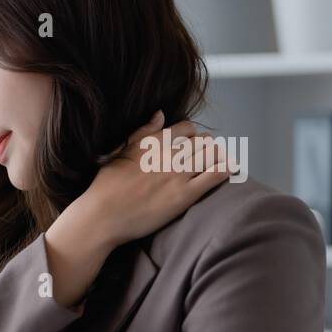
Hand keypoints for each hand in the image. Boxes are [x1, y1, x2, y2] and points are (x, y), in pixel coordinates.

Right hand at [78, 110, 230, 247]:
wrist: (102, 216)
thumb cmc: (106, 186)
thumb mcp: (121, 151)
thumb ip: (143, 131)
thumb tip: (161, 114)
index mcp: (153, 142)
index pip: (187, 128)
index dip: (193, 135)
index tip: (193, 144)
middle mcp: (168, 155)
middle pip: (203, 141)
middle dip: (208, 147)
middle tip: (207, 156)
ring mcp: (178, 175)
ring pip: (212, 155)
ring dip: (218, 157)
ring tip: (217, 163)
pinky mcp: (185, 195)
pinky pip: (215, 176)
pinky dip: (226, 169)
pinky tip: (229, 170)